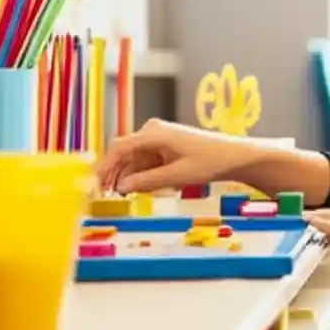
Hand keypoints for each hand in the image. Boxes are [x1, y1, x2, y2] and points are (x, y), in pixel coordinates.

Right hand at [96, 118, 258, 193]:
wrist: (232, 156)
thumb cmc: (208, 162)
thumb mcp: (176, 176)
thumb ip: (146, 182)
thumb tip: (121, 188)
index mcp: (153, 133)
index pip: (119, 149)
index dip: (105, 167)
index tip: (96, 185)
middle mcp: (152, 132)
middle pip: (124, 155)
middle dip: (115, 175)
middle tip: (106, 197)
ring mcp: (158, 139)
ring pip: (134, 161)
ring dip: (130, 178)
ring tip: (127, 196)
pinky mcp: (164, 147)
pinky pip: (145, 162)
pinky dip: (143, 176)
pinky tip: (146, 189)